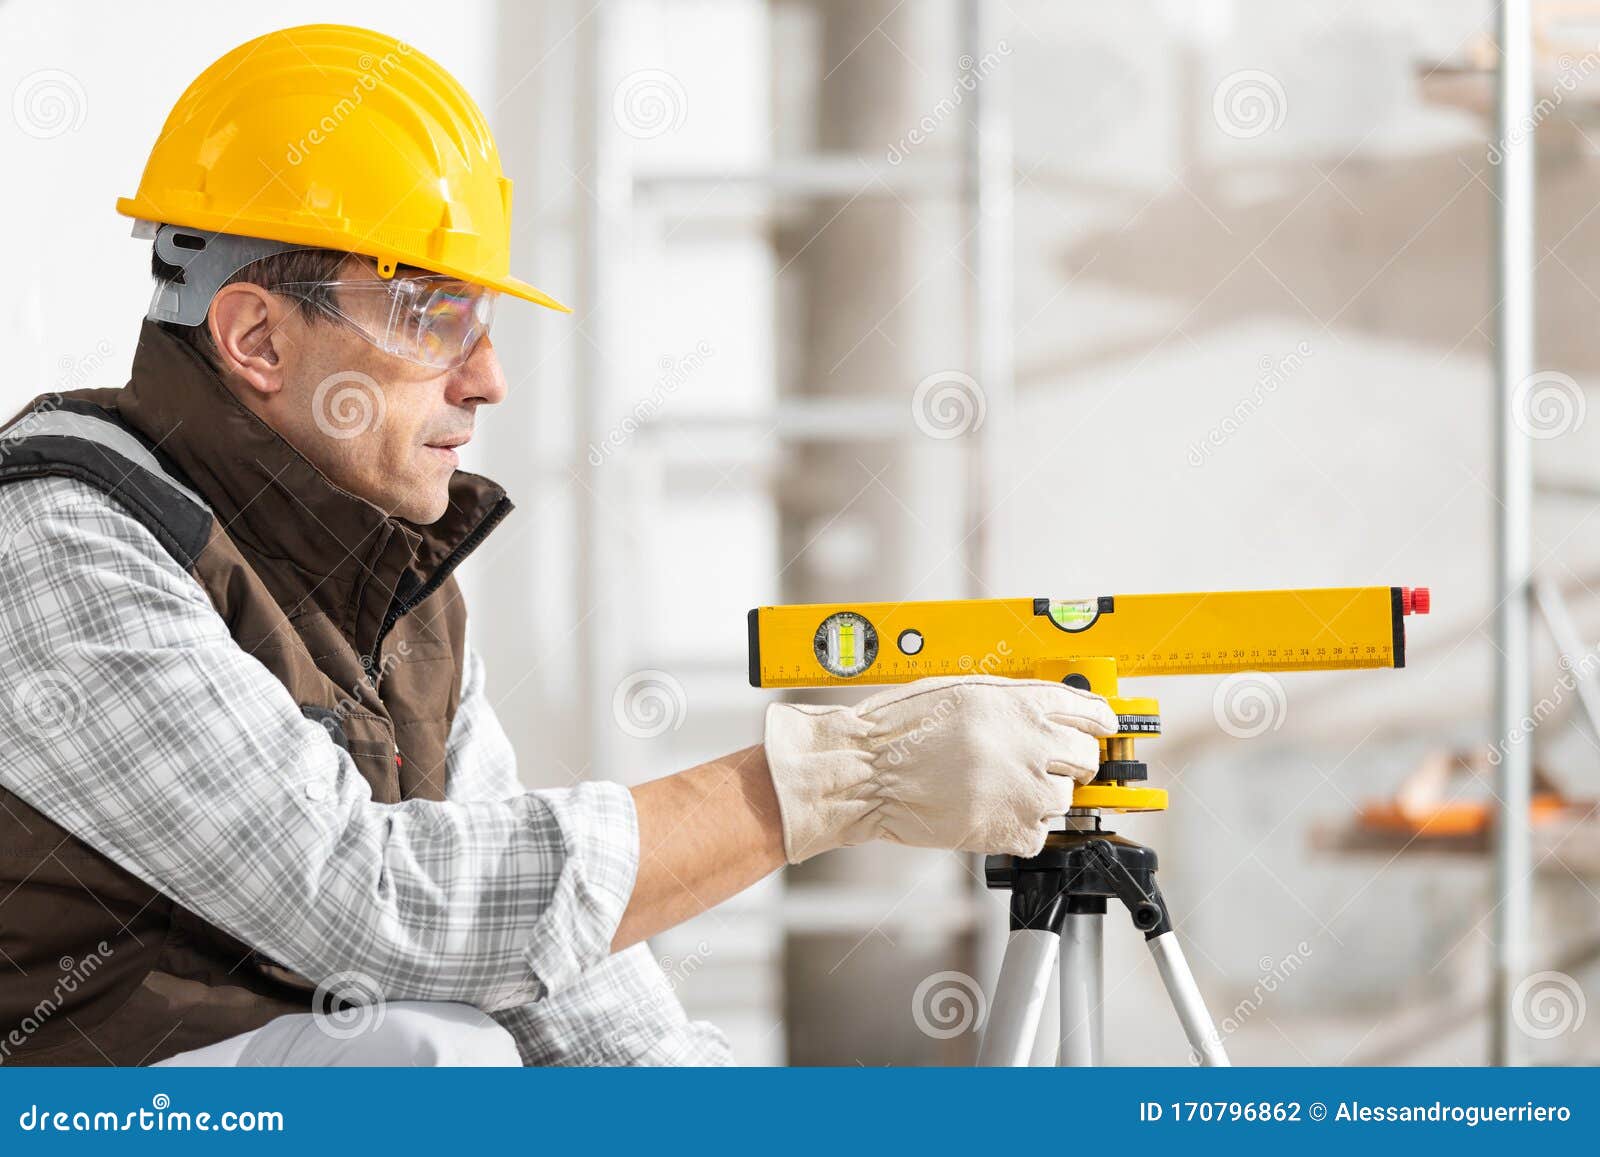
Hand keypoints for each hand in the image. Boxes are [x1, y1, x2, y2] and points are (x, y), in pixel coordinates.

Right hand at [762, 674, 1117, 862]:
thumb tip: (1049, 710)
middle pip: (1087, 759)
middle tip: (1041, 764)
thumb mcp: (965, 691)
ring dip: (1041, 796)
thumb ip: (1014, 701)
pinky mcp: (1011, 831)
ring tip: (1001, 789)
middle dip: (1070, 762)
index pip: (1093, 713)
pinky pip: (1038, 835)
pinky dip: (1021, 828)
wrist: (867, 772)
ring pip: (1064, 800)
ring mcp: (1027, 791)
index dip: (1097, 723)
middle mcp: (1035, 745)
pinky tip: (991, 812)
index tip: (1097, 729)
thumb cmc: (902, 727)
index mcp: (1025, 703)